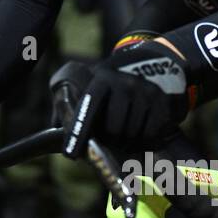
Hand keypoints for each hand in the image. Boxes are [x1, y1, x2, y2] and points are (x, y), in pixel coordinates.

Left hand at [59, 39, 190, 159]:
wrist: (156, 64)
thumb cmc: (114, 86)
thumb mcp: (91, 84)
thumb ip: (71, 106)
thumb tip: (52, 131)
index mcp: (101, 79)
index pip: (88, 107)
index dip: (79, 132)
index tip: (71, 154)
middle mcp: (125, 83)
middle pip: (113, 129)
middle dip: (110, 141)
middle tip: (110, 139)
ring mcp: (147, 93)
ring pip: (132, 136)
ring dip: (127, 143)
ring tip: (125, 136)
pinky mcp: (164, 104)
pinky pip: (151, 137)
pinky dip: (144, 142)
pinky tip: (142, 133)